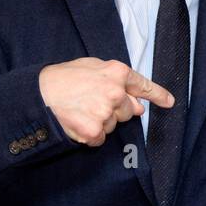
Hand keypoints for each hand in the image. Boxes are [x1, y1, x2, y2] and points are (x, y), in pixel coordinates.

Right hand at [39, 59, 173, 145]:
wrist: (37, 95)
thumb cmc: (61, 78)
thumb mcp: (90, 67)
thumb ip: (116, 81)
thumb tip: (137, 105)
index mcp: (116, 73)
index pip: (143, 85)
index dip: (158, 94)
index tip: (169, 102)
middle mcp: (115, 93)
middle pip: (127, 110)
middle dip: (114, 109)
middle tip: (90, 102)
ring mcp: (105, 113)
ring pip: (113, 125)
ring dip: (100, 122)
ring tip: (79, 109)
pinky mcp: (94, 131)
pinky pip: (100, 138)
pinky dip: (90, 135)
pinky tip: (76, 122)